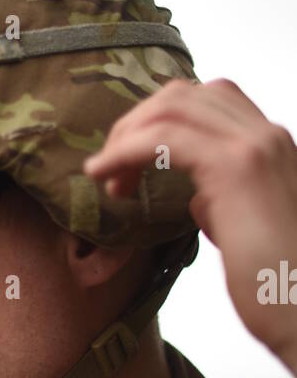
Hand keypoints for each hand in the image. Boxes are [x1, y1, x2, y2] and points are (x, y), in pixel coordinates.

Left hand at [84, 78, 296, 374]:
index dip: (159, 121)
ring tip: (104, 175)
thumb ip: (223, 201)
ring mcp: (255, 145)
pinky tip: (103, 174)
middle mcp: (268, 135)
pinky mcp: (235, 167)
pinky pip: (163, 137)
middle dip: (136, 125)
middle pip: (183, 94)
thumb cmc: (274, 283)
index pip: (209, 101)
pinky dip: (124, 150)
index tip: (132, 165)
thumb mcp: (245, 229)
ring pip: (171, 106)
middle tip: (111, 170)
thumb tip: (197, 197)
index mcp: (272, 146)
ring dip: (126, 136)